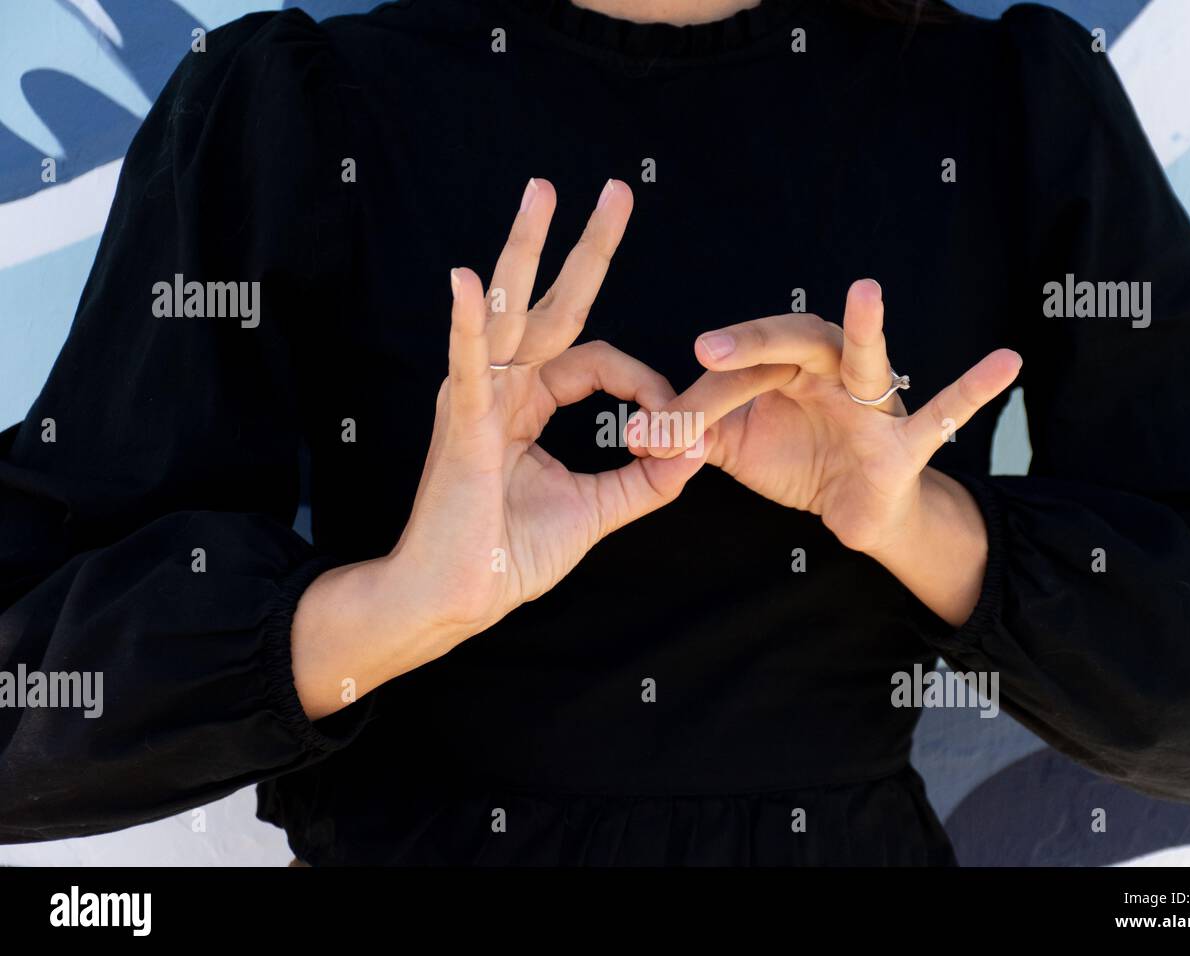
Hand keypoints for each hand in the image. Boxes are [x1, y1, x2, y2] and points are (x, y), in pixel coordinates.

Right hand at [291, 179, 708, 718]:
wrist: (457, 599)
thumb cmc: (507, 555)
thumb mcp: (594, 511)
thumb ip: (643, 480)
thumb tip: (696, 449)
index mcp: (528, 405)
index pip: (593, 359)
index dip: (642, 379)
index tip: (672, 417)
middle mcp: (501, 390)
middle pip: (547, 304)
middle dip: (581, 248)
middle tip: (613, 191)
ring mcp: (477, 402)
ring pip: (505, 312)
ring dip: (522, 250)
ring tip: (541, 193)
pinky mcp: (460, 428)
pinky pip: (466, 367)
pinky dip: (467, 324)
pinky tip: (467, 281)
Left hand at [632, 279, 1020, 622]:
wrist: (854, 509)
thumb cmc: (795, 460)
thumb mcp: (734, 447)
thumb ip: (694, 431)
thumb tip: (639, 430)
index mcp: (780, 366)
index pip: (732, 372)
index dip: (692, 401)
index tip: (652, 432)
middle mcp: (827, 368)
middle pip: (789, 342)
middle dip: (749, 343)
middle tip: (705, 349)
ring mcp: (873, 399)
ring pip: (865, 358)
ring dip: (869, 326)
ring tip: (868, 291)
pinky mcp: (907, 440)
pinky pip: (946, 412)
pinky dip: (976, 390)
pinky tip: (1008, 361)